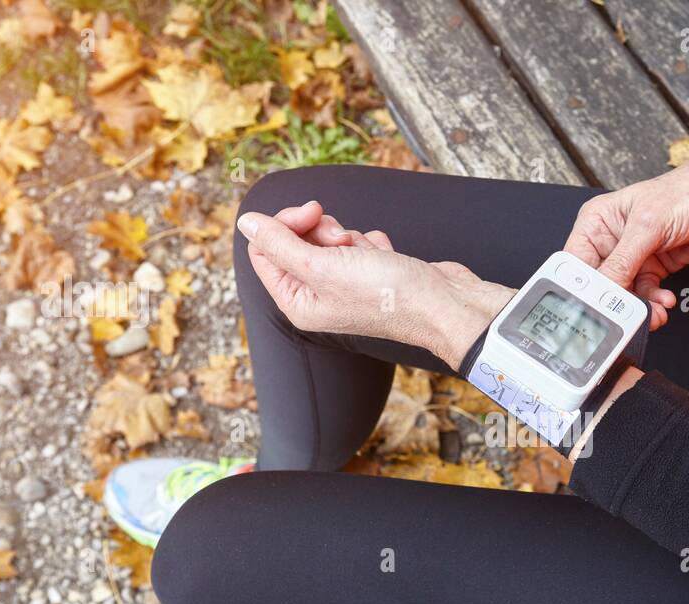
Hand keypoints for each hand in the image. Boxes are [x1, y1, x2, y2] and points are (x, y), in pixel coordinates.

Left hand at [237, 201, 514, 368]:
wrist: (442, 303)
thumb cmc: (386, 292)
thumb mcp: (323, 265)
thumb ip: (280, 243)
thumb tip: (246, 221)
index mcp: (297, 303)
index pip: (265, 251)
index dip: (284, 224)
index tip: (311, 213)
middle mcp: (317, 297)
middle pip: (294, 241)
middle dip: (319, 230)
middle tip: (340, 236)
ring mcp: (343, 286)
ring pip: (326, 240)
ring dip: (347, 235)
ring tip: (366, 250)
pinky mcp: (369, 274)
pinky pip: (356, 244)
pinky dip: (370, 243)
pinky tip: (385, 256)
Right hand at [563, 111, 688, 327]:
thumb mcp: (649, 225)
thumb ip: (622, 261)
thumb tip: (602, 290)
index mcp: (598, 221)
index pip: (576, 262)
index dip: (581, 287)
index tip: (593, 307)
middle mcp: (612, 239)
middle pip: (600, 283)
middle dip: (615, 302)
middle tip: (626, 317)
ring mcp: (633, 255)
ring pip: (623, 293)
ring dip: (638, 307)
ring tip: (654, 312)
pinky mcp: (654, 267)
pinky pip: (645, 294)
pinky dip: (654, 302)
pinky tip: (665, 301)